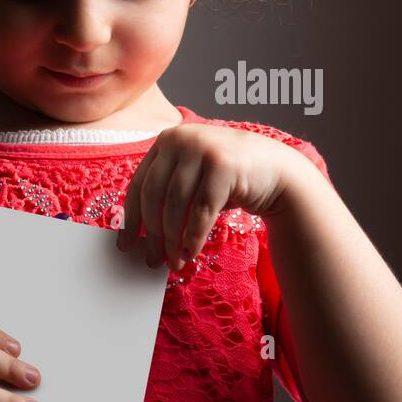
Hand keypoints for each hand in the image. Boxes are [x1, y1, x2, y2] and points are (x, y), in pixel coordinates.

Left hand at [116, 123, 300, 270]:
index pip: (139, 183)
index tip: (126, 245)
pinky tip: (190, 253)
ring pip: (176, 204)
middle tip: (151, 260)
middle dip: (151, 233)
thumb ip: (167, 193)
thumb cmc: (228, 180)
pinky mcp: (224, 165)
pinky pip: (201, 210)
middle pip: (155, 195)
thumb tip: (139, 235)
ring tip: (173, 262)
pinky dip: (193, 236)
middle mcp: (181, 139)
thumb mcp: (192, 178)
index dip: (131, 218)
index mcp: (167, 141)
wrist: (275, 171)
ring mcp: (203, 148)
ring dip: (172, 240)